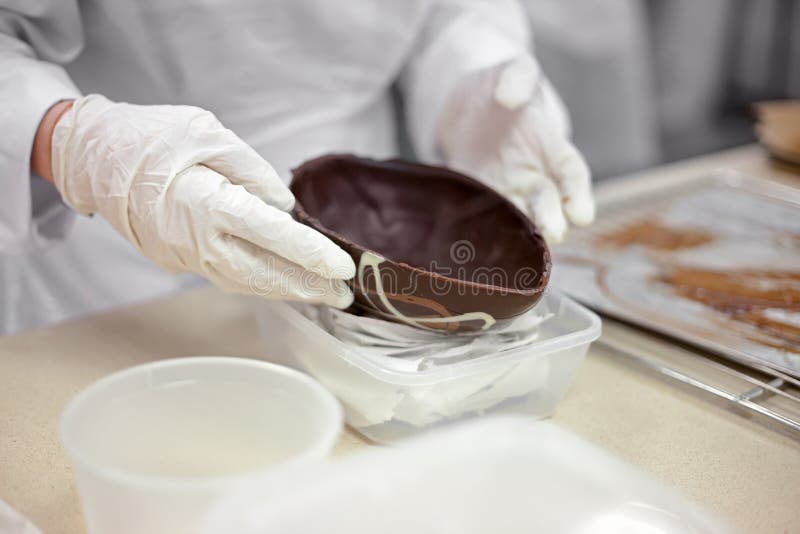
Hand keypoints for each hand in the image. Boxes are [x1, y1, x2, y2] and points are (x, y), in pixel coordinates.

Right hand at [48, 94, 354, 306]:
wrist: (92, 159)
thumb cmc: (152, 138)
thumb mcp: (209, 134)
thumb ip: (253, 172)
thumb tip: (285, 206)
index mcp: (210, 205)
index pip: (276, 238)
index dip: (314, 256)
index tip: (344, 269)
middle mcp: (200, 241)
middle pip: (267, 274)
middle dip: (309, 288)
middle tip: (345, 297)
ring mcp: (188, 258)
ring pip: (248, 283)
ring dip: (287, 291)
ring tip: (322, 295)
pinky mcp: (180, 262)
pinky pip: (230, 278)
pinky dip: (261, 284)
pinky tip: (283, 283)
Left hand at [438, 56, 594, 242]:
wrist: (465, 104)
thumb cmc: (500, 86)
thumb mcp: (513, 70)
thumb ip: (518, 76)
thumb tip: (508, 97)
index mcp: (550, 148)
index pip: (571, 174)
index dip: (578, 194)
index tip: (582, 215)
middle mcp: (531, 176)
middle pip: (547, 203)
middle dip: (552, 220)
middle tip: (553, 235)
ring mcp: (503, 191)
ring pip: (516, 218)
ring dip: (519, 234)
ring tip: (519, 247)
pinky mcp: (473, 198)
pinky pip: (479, 217)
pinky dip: (480, 229)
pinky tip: (474, 240)